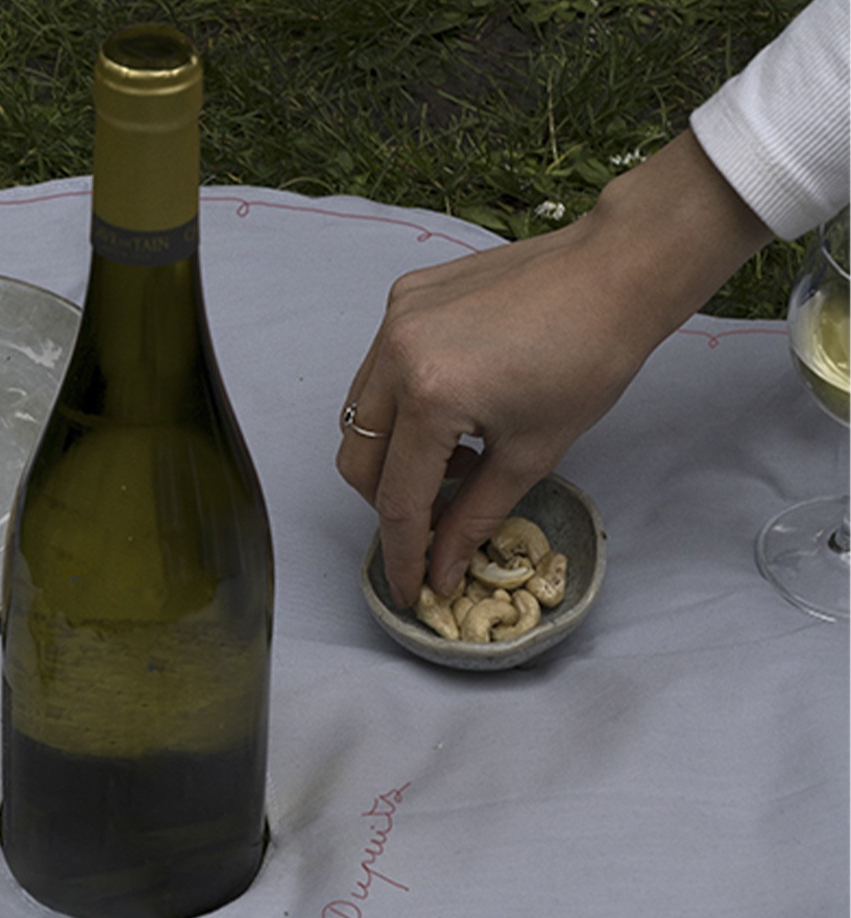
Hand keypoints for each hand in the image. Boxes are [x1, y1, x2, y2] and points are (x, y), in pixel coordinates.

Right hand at [338, 131, 772, 607]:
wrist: (616, 271)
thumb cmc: (590, 361)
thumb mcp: (531, 454)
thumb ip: (472, 518)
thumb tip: (440, 572)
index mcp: (430, 396)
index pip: (397, 498)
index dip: (403, 552)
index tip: (411, 589)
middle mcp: (396, 353)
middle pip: (358, 458)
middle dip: (388, 502)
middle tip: (436, 518)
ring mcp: (394, 319)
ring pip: (360, 413)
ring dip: (395, 453)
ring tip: (457, 456)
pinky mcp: (404, 296)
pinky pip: (380, 368)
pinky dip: (404, 403)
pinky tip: (457, 406)